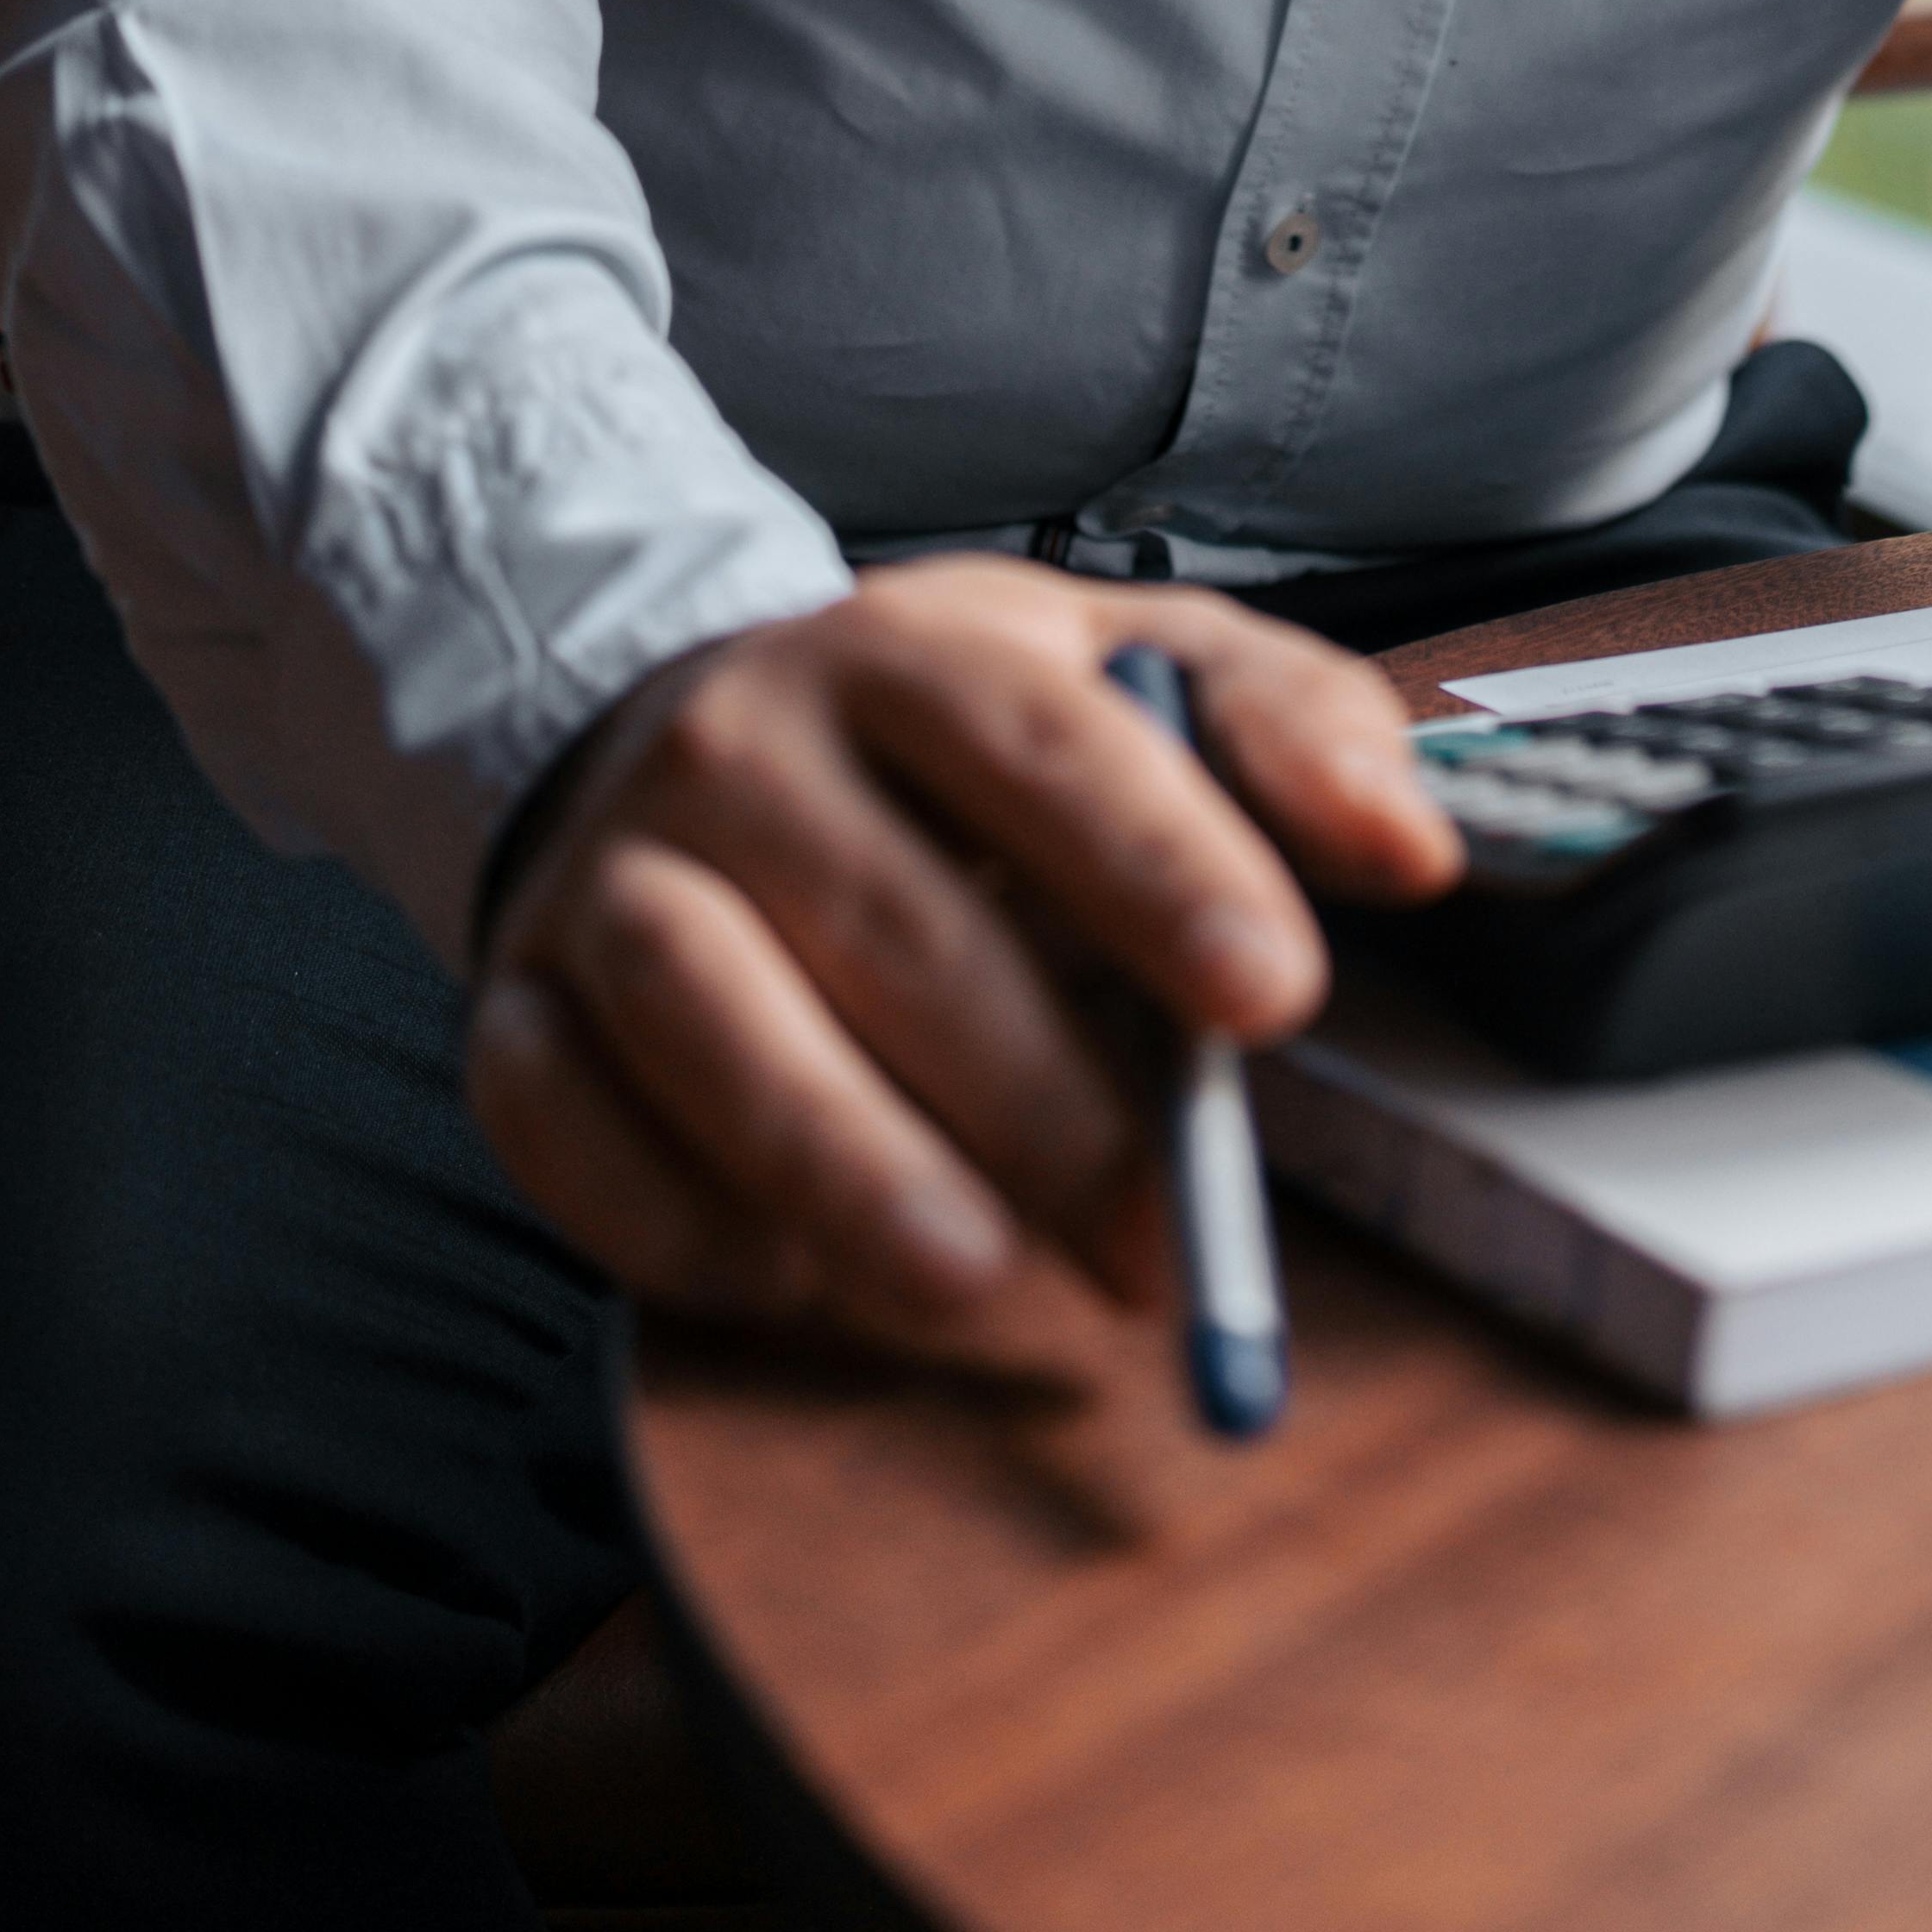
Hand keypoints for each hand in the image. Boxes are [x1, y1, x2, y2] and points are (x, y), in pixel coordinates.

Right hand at [466, 565, 1460, 1369]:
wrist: (680, 727)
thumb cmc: (958, 742)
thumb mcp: (1132, 670)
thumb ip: (1293, 734)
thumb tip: (1413, 849)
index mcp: (911, 648)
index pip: (1041, 745)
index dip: (1161, 869)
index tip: (1273, 998)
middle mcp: (743, 743)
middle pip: (893, 920)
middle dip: (1040, 1095)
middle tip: (1156, 1231)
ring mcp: (614, 874)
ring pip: (709, 1021)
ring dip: (844, 1167)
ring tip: (973, 1283)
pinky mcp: (518, 1003)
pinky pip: (563, 1128)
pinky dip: (671, 1223)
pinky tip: (791, 1282)